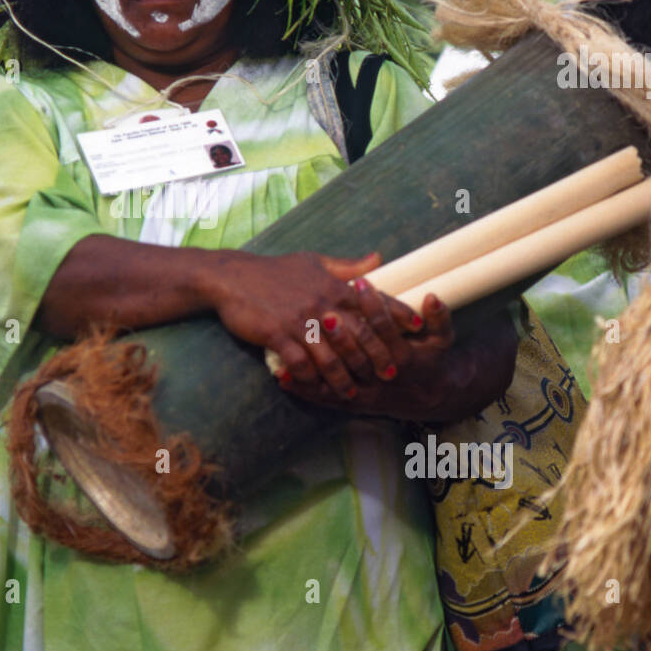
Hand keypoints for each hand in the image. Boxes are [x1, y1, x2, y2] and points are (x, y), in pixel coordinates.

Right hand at [204, 248, 428, 403]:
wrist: (232, 277)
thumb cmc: (275, 270)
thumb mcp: (314, 261)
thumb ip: (348, 266)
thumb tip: (379, 259)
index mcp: (334, 285)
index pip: (375, 301)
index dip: (399, 314)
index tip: (419, 328)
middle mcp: (322, 303)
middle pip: (359, 335)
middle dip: (378, 356)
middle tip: (391, 374)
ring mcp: (300, 321)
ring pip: (332, 355)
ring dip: (345, 376)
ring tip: (354, 391)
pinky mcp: (278, 334)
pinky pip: (300, 362)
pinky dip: (311, 378)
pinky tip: (317, 388)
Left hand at [279, 290, 459, 417]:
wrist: (427, 397)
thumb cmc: (431, 361)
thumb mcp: (442, 340)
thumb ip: (439, 319)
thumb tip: (433, 298)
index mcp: (404, 356)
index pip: (386, 328)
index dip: (374, 306)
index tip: (360, 283)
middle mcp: (382, 377)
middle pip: (360, 354)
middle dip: (342, 334)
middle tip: (325, 312)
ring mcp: (364, 392)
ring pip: (338, 377)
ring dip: (318, 359)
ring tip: (296, 339)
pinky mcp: (349, 403)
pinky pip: (323, 397)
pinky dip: (302, 387)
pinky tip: (281, 375)